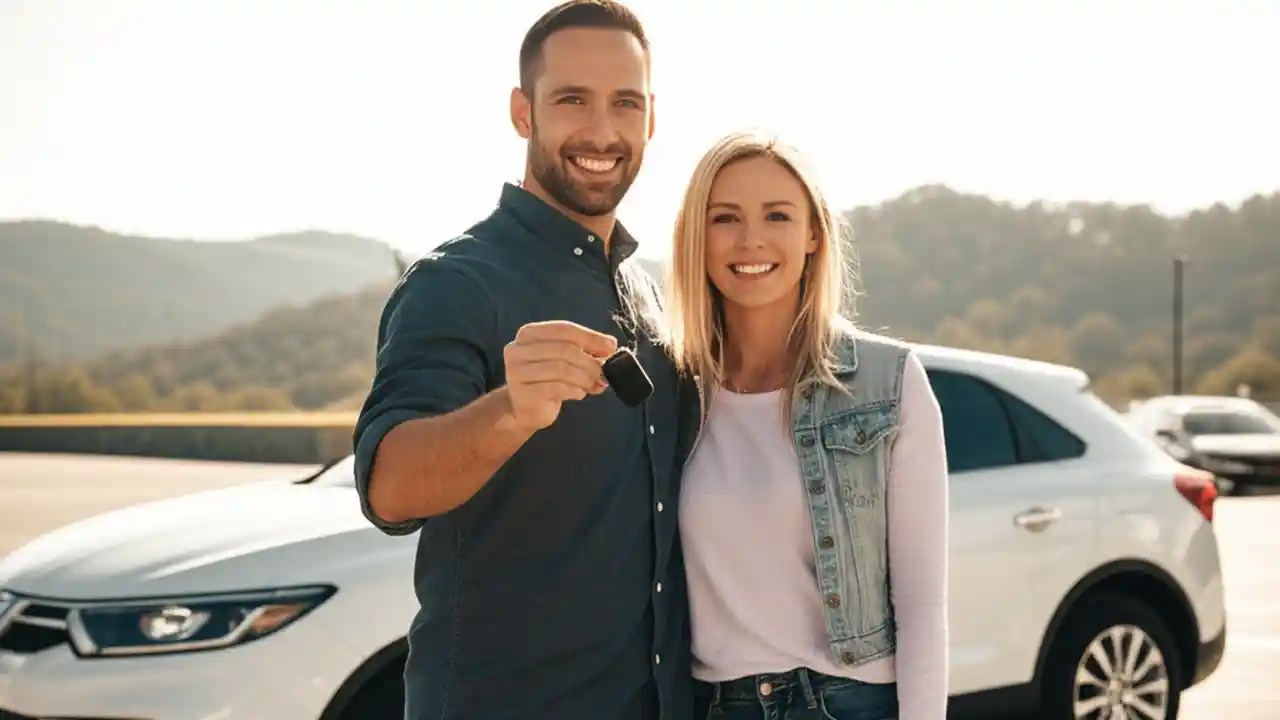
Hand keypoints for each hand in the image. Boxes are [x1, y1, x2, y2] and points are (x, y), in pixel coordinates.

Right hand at [501, 320, 617, 431]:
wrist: (523, 410)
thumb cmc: (547, 380)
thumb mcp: (565, 360)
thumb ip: (584, 350)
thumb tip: (609, 345)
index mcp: (528, 334)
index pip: (564, 329)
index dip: (590, 337)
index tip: (611, 347)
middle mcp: (517, 350)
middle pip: (564, 349)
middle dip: (589, 362)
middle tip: (602, 374)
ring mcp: (516, 372)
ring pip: (561, 369)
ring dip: (584, 378)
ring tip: (593, 385)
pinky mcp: (522, 394)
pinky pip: (556, 388)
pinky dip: (574, 390)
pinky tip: (579, 394)